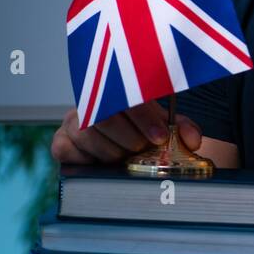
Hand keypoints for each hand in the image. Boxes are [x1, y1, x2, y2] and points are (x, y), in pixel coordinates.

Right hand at [50, 101, 202, 164]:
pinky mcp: (61, 143)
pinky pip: (64, 150)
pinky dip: (84, 158)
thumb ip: (181, 129)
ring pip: (86, 134)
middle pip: (103, 116)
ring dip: (111, 151)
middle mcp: (92, 103)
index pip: (126, 96)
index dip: (143, 118)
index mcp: (117, 91)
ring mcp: (73, 123)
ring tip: (125, 157)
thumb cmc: (144, 133)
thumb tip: (192, 140)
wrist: (122, 145)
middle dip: (129, 139)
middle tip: (142, 150)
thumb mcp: (165, 127)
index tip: (159, 137)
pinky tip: (100, 162)